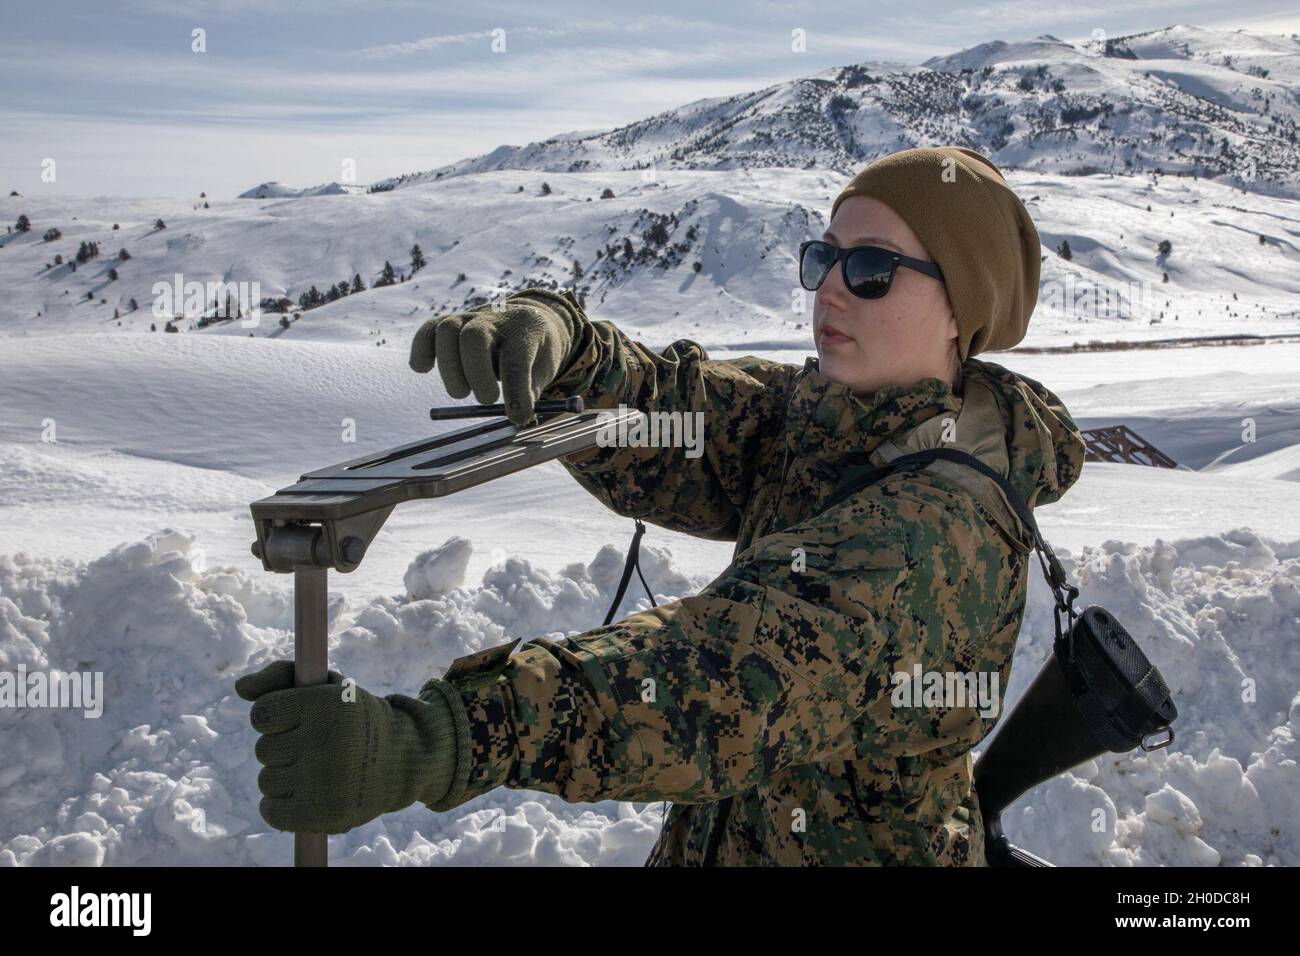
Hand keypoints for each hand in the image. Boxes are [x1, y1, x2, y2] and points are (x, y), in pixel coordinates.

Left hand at [235, 660, 458, 833]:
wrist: (403, 761)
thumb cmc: (354, 719)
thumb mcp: (327, 687)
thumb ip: (281, 677)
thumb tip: (240, 686)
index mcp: (328, 704)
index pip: (262, 714)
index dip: (277, 717)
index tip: (299, 719)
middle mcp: (327, 741)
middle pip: (264, 750)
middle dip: (285, 747)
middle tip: (319, 746)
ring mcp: (325, 781)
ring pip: (267, 781)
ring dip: (286, 777)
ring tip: (319, 770)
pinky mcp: (323, 814)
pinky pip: (272, 811)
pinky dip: (281, 806)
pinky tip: (306, 794)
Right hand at [408, 290, 584, 424]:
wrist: (528, 319)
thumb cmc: (535, 352)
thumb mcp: (544, 370)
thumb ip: (530, 392)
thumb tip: (515, 416)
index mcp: (526, 328)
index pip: (516, 359)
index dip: (514, 391)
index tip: (517, 415)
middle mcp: (495, 318)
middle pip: (474, 338)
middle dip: (475, 374)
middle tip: (486, 401)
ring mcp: (471, 316)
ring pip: (447, 331)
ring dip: (448, 367)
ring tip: (460, 393)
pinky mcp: (452, 321)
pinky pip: (429, 330)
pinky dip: (421, 349)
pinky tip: (423, 369)